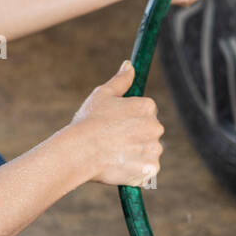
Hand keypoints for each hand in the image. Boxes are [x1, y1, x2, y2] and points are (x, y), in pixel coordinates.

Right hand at [63, 61, 164, 186]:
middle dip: (135, 136)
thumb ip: (120, 80)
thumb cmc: (88, 122)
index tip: (115, 125)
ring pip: (148, 151)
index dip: (129, 119)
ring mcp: (154, 149)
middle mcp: (155, 127)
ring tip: (114, 154)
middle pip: (149, 131)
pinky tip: (120, 165)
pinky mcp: (151, 169)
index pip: (146, 112)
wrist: (80, 152)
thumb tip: (130, 65)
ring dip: (136, 153)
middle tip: (113, 140)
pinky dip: (137, 170)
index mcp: (147, 107)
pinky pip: (147, 169)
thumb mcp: (102, 95)